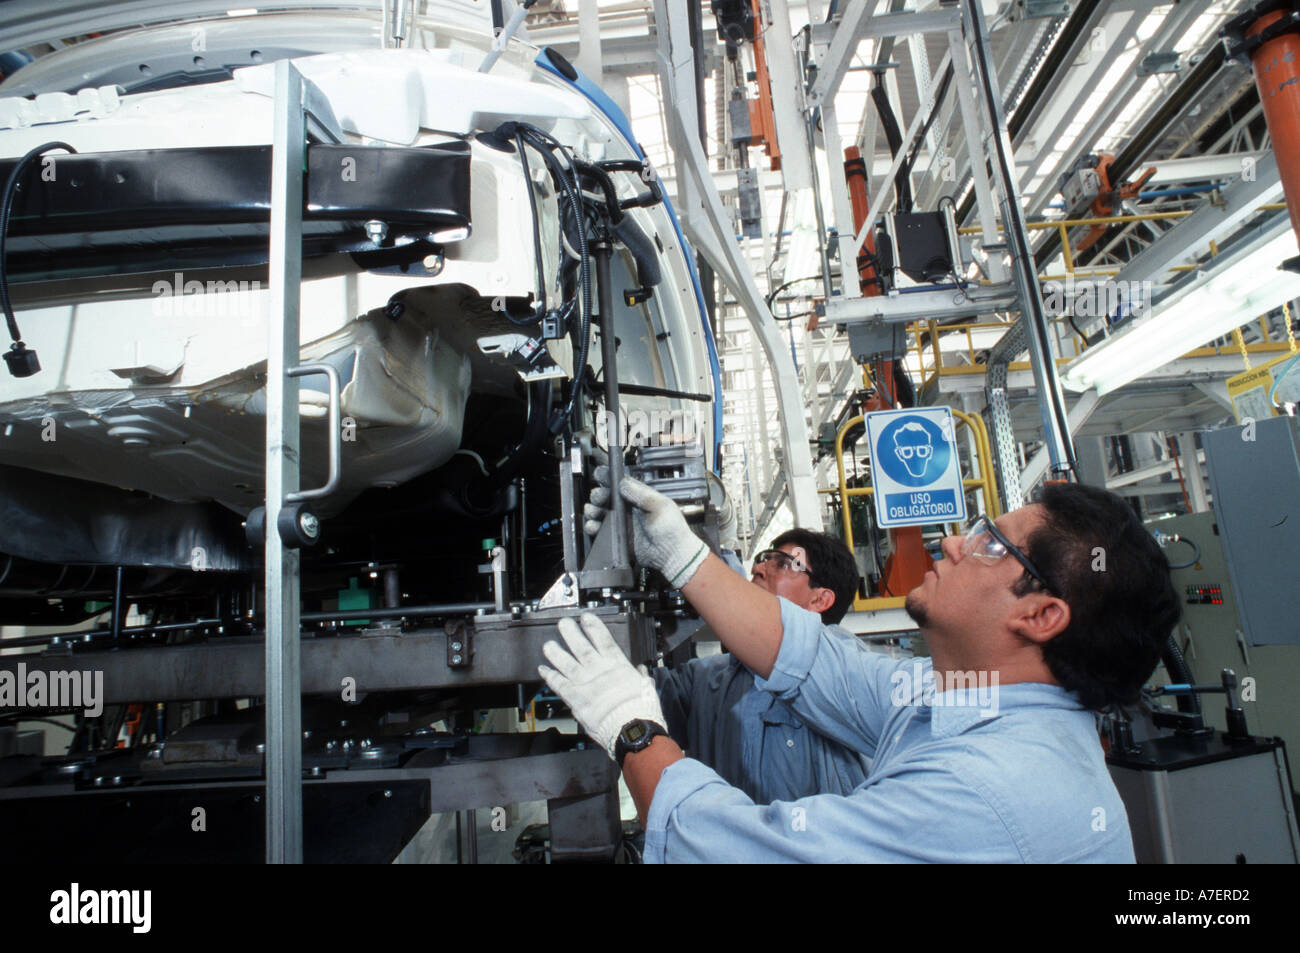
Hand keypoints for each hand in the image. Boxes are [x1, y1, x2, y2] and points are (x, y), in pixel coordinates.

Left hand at [538, 612, 665, 758]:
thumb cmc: (640, 710)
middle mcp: (598, 670)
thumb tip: (641, 673)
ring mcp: (584, 682)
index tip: (586, 618)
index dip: (593, 627)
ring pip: (565, 662)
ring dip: (555, 652)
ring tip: (548, 645)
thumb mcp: (646, 687)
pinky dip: (550, 676)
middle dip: (571, 633)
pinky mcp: (574, 697)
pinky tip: (543, 669)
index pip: (603, 639)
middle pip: (580, 646)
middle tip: (563, 624)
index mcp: (617, 665)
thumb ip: (640, 677)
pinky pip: (558, 684)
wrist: (630, 727)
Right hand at [584, 466, 708, 587]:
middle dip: (598, 494)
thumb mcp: (661, 506)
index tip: (599, 474)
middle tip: (599, 498)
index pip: (620, 483)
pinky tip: (593, 526)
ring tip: (593, 511)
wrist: (671, 554)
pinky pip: (600, 530)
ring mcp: (621, 522)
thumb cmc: (672, 530)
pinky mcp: (616, 537)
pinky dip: (592, 527)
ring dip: (592, 510)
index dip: (607, 477)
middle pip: (606, 496)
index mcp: (638, 496)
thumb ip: (641, 494)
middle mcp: (628, 508)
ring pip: (600, 512)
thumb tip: (623, 483)